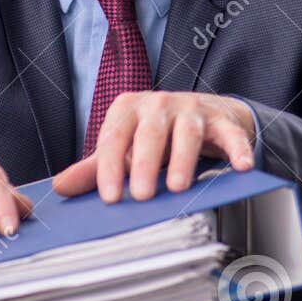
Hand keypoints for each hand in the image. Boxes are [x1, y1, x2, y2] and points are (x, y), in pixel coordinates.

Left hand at [52, 92, 255, 202]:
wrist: (202, 116)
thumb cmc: (157, 136)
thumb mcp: (124, 148)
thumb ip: (96, 168)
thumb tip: (60, 187)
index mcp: (129, 109)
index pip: (115, 138)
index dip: (109, 168)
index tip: (109, 197)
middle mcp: (160, 104)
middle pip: (151, 132)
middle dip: (145, 164)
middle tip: (141, 195)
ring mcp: (193, 109)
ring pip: (188, 132)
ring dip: (183, 159)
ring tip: (178, 187)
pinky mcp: (222, 120)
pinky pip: (231, 134)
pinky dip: (237, 149)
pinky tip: (241, 167)